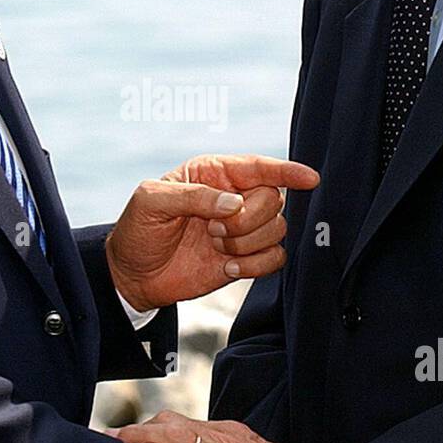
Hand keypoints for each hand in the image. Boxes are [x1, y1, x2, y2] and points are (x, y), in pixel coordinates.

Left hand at [105, 154, 318, 310]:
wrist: (133, 275)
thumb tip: (235, 204)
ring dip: (246, 243)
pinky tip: (226, 268)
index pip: (258, 167)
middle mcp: (233, 197)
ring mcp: (241, 229)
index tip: (309, 179)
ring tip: (215, 247)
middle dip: (247, 219)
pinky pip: (275, 258)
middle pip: (272, 199)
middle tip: (213, 229)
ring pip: (277, 229)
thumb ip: (193, 196)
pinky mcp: (245, 258)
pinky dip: (254, 266)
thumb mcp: (151, 201)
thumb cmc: (137, 230)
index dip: (286, 171)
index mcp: (212, 173)